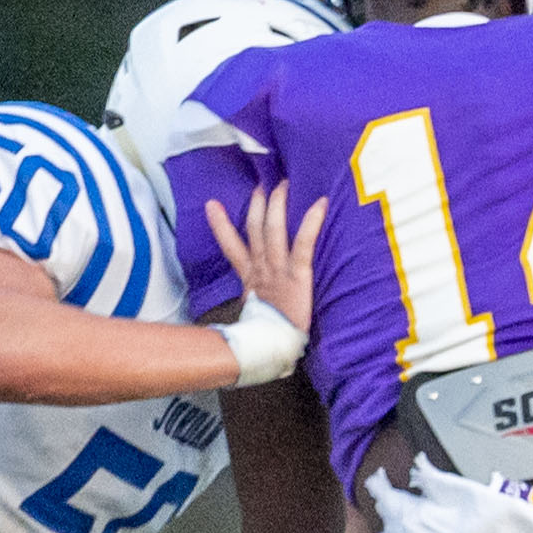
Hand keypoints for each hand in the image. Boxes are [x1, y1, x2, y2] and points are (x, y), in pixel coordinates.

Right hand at [204, 179, 325, 332]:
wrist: (274, 349)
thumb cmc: (269, 332)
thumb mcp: (254, 311)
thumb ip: (251, 299)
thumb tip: (246, 299)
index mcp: (251, 277)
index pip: (231, 246)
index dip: (221, 225)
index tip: (212, 204)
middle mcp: (262, 269)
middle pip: (255, 230)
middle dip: (259, 205)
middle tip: (263, 184)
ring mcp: (278, 271)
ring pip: (273, 230)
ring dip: (277, 205)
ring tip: (283, 184)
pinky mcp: (297, 276)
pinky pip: (303, 244)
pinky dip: (311, 223)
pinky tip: (320, 205)